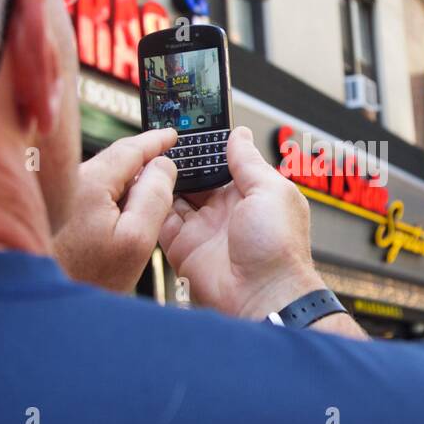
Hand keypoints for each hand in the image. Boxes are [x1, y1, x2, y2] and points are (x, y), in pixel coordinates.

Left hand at [53, 129, 177, 290]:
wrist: (43, 304)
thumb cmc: (87, 277)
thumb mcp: (136, 240)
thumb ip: (155, 198)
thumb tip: (163, 166)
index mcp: (91, 182)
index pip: (130, 149)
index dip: (155, 141)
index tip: (171, 135)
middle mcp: (70, 182)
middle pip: (114, 159)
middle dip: (140, 155)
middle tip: (164, 152)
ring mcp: (59, 196)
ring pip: (101, 175)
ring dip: (125, 176)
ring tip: (147, 185)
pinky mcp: (55, 211)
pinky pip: (90, 189)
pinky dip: (110, 190)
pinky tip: (119, 207)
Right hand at [158, 126, 327, 320]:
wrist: (262, 295)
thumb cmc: (278, 248)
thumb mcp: (270, 191)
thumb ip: (248, 162)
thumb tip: (238, 135)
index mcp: (250, 194)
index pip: (223, 163)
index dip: (207, 146)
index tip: (190, 128)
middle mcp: (225, 211)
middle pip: (195, 178)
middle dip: (181, 161)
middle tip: (164, 140)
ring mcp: (203, 229)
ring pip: (174, 196)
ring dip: (164, 179)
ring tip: (151, 158)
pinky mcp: (183, 247)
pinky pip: (162, 221)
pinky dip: (151, 205)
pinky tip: (145, 186)